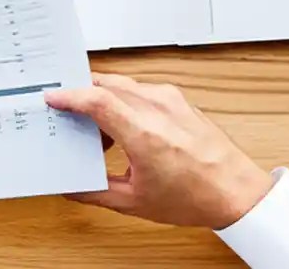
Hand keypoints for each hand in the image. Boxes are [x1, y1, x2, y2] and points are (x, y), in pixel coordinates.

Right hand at [45, 73, 273, 229]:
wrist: (235, 191)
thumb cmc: (195, 196)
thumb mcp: (134, 203)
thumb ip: (94, 192)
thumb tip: (71, 186)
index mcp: (144, 133)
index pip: (97, 99)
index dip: (69, 96)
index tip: (52, 98)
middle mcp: (158, 109)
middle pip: (108, 84)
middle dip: (83, 96)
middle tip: (69, 115)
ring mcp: (171, 100)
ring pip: (125, 85)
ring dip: (105, 100)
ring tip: (100, 134)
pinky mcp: (179, 99)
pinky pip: (142, 90)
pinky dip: (124, 101)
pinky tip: (123, 127)